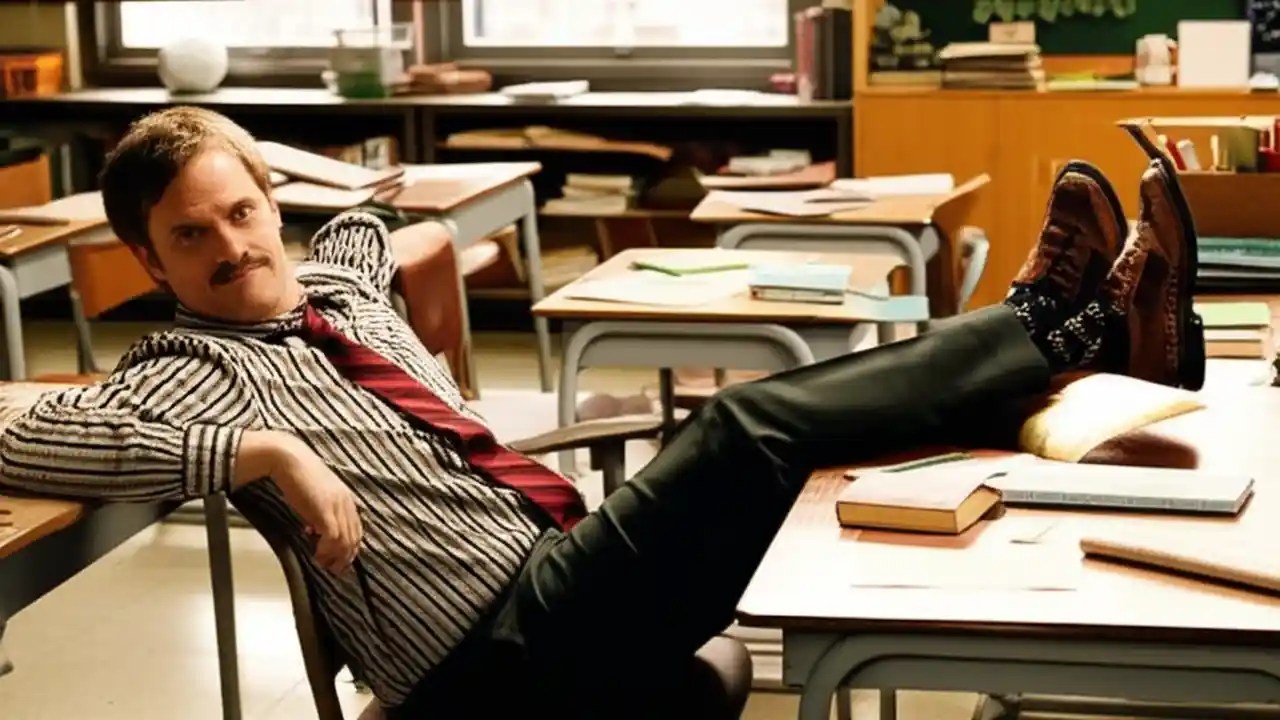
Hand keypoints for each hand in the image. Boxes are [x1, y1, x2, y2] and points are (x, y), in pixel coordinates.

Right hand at [237, 430, 362, 572]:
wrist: (289, 459)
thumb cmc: (298, 476)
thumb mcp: (315, 497)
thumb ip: (319, 513)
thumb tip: (314, 531)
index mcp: (347, 499)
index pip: (356, 530)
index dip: (350, 549)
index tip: (341, 560)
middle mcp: (347, 503)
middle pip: (354, 538)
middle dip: (344, 558)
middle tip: (333, 569)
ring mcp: (338, 506)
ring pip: (345, 541)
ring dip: (335, 557)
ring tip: (323, 564)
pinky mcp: (326, 509)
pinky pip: (334, 537)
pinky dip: (327, 550)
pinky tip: (317, 554)